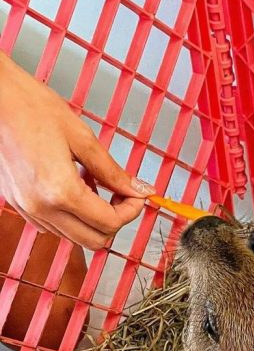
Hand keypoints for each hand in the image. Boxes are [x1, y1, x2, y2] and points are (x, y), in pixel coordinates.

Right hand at [0, 51, 153, 248]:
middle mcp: (42, 208)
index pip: (110, 223)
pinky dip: (73, 216)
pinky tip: (76, 188)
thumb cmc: (32, 109)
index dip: (131, 211)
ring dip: (93, 219)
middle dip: (116, 220)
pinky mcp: (19, 205)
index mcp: (60, 191)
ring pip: (75, 237)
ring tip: (96, 186)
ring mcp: (28, 209)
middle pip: (94, 241)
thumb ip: (113, 171)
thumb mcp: (83, 138)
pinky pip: (54, 226)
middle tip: (122, 195)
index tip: (136, 195)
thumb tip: (138, 189)